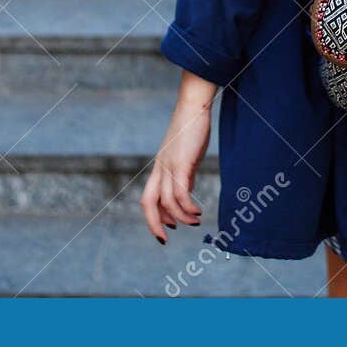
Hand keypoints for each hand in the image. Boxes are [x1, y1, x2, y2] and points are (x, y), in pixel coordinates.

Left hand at [141, 71, 216, 243]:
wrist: (193, 106)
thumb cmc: (191, 128)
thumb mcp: (185, 155)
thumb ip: (184, 173)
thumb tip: (187, 189)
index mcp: (159, 168)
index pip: (148, 198)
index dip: (154, 217)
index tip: (168, 229)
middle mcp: (160, 169)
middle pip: (147, 203)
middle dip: (154, 225)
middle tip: (165, 240)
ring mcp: (169, 166)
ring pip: (166, 202)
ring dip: (180, 217)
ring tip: (195, 222)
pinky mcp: (181, 163)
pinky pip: (180, 192)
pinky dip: (188, 206)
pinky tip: (198, 211)